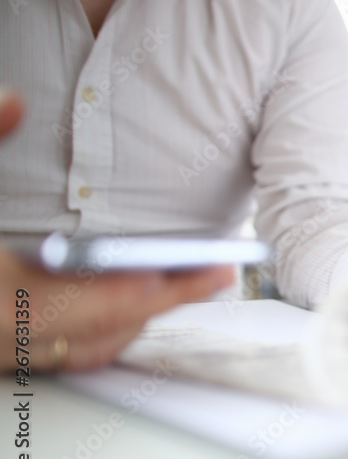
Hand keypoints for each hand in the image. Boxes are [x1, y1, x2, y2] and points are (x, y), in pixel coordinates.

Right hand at [0, 91, 236, 371]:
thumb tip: (13, 102)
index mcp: (1, 301)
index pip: (106, 301)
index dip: (164, 288)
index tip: (210, 271)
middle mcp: (6, 334)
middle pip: (111, 327)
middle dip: (166, 301)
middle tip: (214, 272)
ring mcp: (3, 352)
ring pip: (94, 346)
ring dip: (141, 317)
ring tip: (185, 284)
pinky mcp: (1, 355)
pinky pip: (71, 352)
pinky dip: (108, 329)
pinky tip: (129, 305)